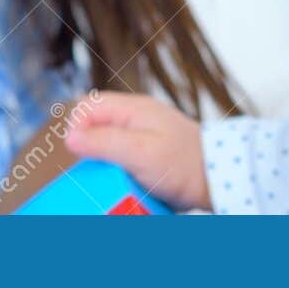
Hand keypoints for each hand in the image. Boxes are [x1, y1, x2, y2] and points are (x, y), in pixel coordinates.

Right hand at [64, 91, 210, 211]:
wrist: (219, 178)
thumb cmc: (183, 164)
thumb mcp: (140, 153)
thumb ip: (105, 142)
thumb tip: (70, 137)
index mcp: (132, 108)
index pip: (88, 105)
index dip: (77, 128)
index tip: (82, 154)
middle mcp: (135, 116)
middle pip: (95, 123)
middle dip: (89, 147)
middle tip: (97, 170)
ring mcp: (143, 132)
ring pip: (107, 141)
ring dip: (104, 161)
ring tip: (112, 179)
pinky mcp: (149, 150)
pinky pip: (121, 155)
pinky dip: (117, 168)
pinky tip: (126, 182)